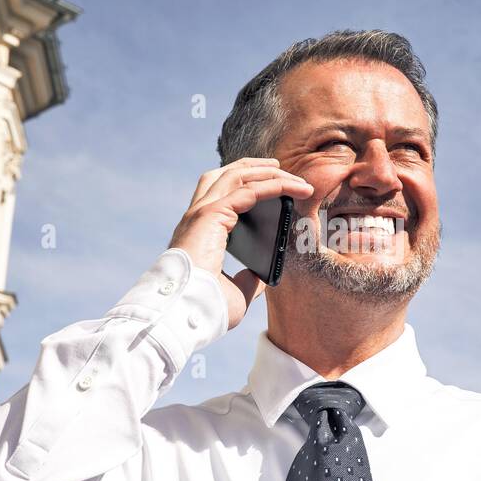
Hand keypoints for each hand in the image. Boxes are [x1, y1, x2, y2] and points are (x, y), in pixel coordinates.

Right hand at [168, 158, 314, 329]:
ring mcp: (202, 213)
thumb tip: (260, 276)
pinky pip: (250, 190)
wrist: (186, 313)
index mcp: (198, 231)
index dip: (243, 184)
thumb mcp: (233, 292)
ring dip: (268, 172)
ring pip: (237, 175)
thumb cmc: (203, 307)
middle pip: (225, 175)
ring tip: (293, 175)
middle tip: (280, 168)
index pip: (219, 194)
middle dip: (254, 168)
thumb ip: (246, 280)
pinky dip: (274, 185)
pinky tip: (294, 188)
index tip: (269, 186)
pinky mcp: (212, 215)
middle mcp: (196, 216)